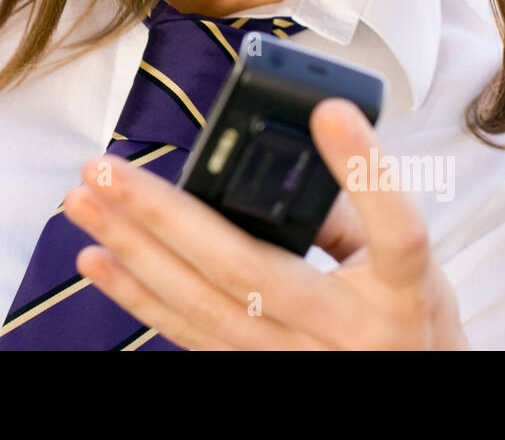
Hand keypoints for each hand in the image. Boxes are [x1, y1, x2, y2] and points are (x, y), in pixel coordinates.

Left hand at [62, 97, 469, 348]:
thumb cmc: (412, 322)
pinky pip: (189, 334)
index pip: (393, 229)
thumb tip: (276, 170)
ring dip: (132, 250)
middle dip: (165, 214)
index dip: (362, 169)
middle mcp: (345, 332)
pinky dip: (137, 296)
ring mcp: (294, 360)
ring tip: (85, 202)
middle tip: (108, 169)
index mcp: (400, 292)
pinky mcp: (258, 372)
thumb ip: (353, 215)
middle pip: (248, 269)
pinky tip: (97, 260)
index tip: (329, 111)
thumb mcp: (415, 267)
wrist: (419, 393)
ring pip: (201, 305)